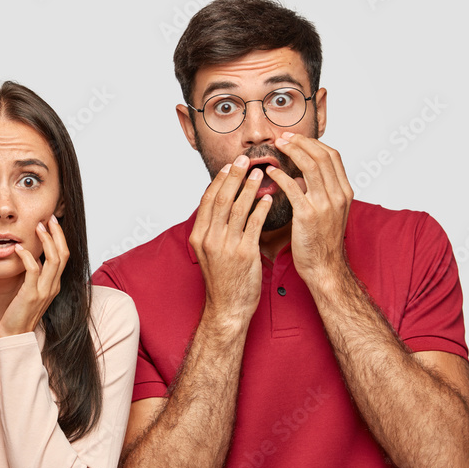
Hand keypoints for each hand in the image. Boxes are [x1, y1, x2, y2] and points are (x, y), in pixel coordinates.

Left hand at [0, 215, 67, 337]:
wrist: (12, 336)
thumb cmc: (16, 314)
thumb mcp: (28, 291)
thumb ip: (32, 275)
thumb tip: (30, 256)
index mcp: (52, 284)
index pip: (63, 255)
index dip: (58, 237)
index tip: (50, 222)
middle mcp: (53, 286)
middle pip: (64, 253)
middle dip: (57, 233)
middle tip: (48, 218)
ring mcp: (44, 291)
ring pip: (55, 259)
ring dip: (47, 240)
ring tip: (38, 227)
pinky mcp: (32, 295)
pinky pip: (34, 270)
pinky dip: (28, 256)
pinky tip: (19, 248)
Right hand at [189, 154, 272, 327]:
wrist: (228, 308)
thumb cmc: (222, 281)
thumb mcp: (210, 253)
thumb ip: (215, 230)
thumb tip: (223, 206)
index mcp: (199, 236)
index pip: (208, 200)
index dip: (219, 181)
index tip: (229, 166)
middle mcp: (210, 238)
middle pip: (222, 199)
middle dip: (234, 176)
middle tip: (245, 160)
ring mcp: (226, 246)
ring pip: (238, 208)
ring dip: (250, 188)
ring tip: (260, 173)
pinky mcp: (244, 254)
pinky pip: (254, 225)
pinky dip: (261, 209)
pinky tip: (269, 199)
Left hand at [268, 132, 352, 285]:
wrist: (324, 267)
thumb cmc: (321, 241)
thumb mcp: (326, 212)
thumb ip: (317, 192)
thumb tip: (300, 176)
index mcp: (345, 192)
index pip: (332, 156)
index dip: (313, 143)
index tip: (296, 138)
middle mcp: (339, 195)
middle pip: (322, 156)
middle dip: (301, 142)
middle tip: (283, 137)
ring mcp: (325, 204)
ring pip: (310, 167)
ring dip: (292, 152)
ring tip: (276, 147)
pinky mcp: (308, 215)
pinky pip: (293, 187)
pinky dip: (281, 176)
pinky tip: (270, 172)